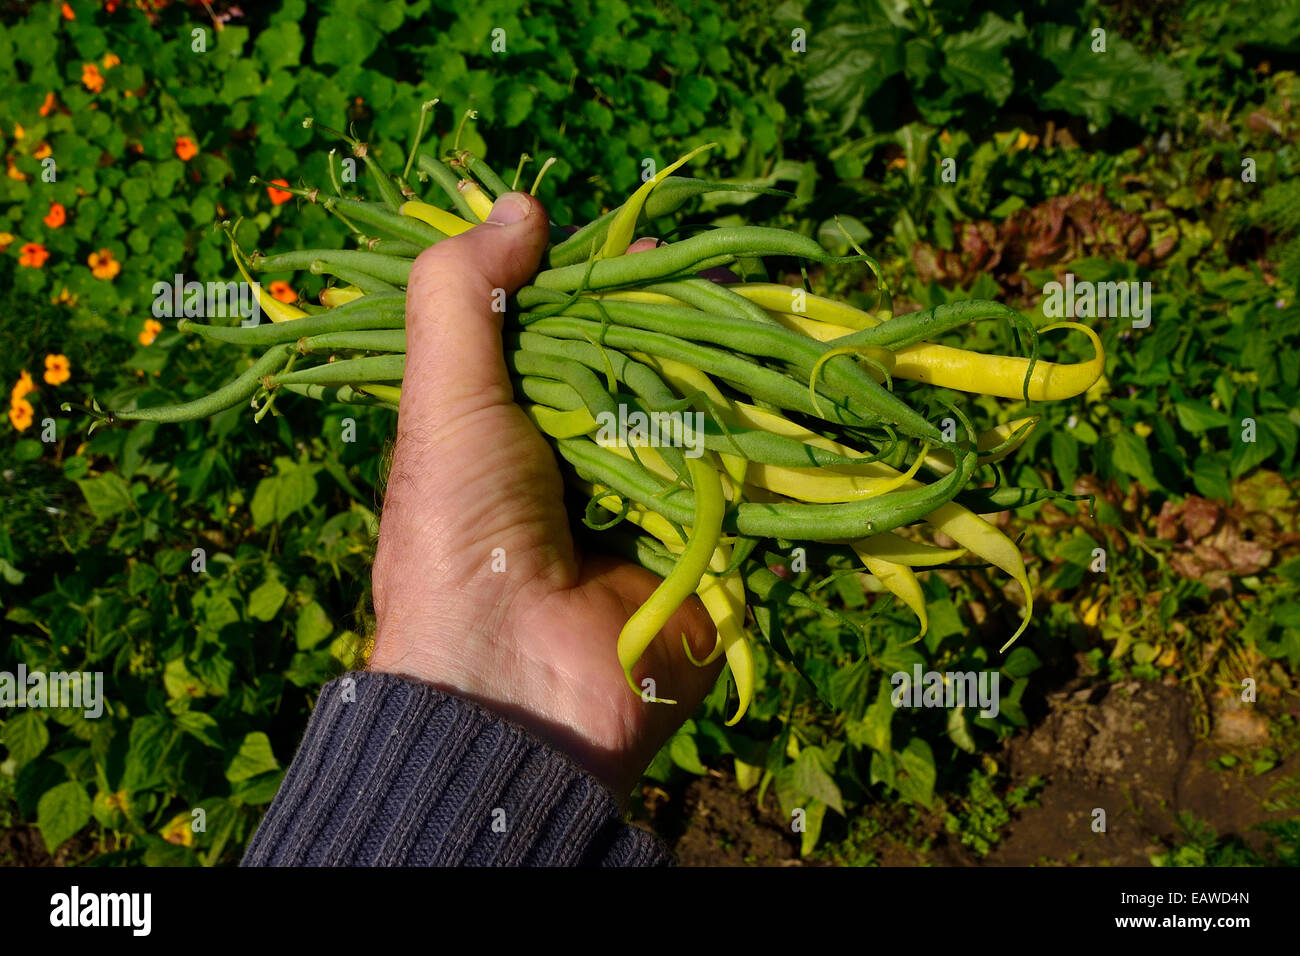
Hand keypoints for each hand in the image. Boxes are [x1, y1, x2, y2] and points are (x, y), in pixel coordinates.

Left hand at [369, 192, 721, 800]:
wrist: (508, 685)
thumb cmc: (459, 536)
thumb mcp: (442, 403)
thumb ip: (461, 297)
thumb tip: (521, 204)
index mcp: (514, 428)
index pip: (568, 336)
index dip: (601, 288)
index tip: (638, 245)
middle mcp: (581, 464)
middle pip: (642, 372)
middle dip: (679, 325)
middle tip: (718, 274)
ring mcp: (645, 510)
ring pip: (698, 421)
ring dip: (729, 376)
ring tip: (766, 316)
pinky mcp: (702, 555)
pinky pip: (742, 489)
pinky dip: (766, 446)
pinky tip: (796, 392)